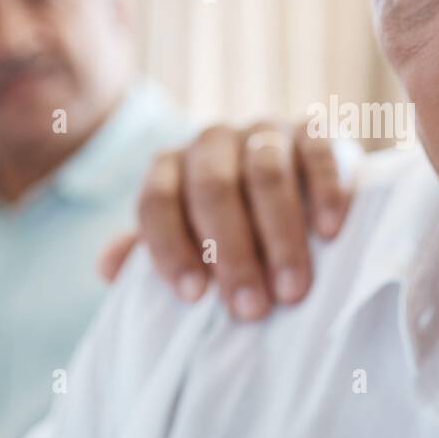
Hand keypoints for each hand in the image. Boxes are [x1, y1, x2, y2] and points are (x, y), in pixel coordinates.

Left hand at [97, 121, 352, 320]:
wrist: (298, 184)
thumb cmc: (234, 227)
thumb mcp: (189, 239)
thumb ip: (154, 250)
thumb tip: (108, 267)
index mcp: (172, 166)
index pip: (156, 201)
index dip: (170, 248)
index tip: (193, 297)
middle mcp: (213, 140)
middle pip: (213, 188)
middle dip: (231, 253)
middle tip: (251, 308)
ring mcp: (265, 131)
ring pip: (266, 173)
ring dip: (280, 236)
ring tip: (292, 290)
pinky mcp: (314, 129)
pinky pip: (318, 153)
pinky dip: (325, 192)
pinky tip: (330, 233)